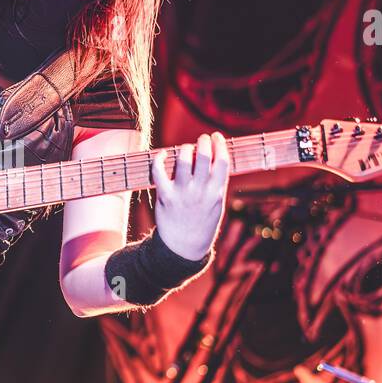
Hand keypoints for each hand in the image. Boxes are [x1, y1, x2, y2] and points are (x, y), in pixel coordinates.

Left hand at [150, 132, 229, 260]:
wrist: (184, 246)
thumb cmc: (202, 222)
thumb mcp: (217, 204)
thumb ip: (216, 183)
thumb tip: (214, 157)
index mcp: (216, 193)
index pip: (222, 162)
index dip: (220, 144)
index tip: (216, 137)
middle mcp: (200, 192)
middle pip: (203, 156)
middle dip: (203, 142)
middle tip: (202, 139)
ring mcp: (182, 193)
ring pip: (183, 160)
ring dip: (185, 149)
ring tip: (186, 149)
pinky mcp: (165, 196)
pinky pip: (159, 171)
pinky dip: (160, 159)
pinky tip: (163, 155)